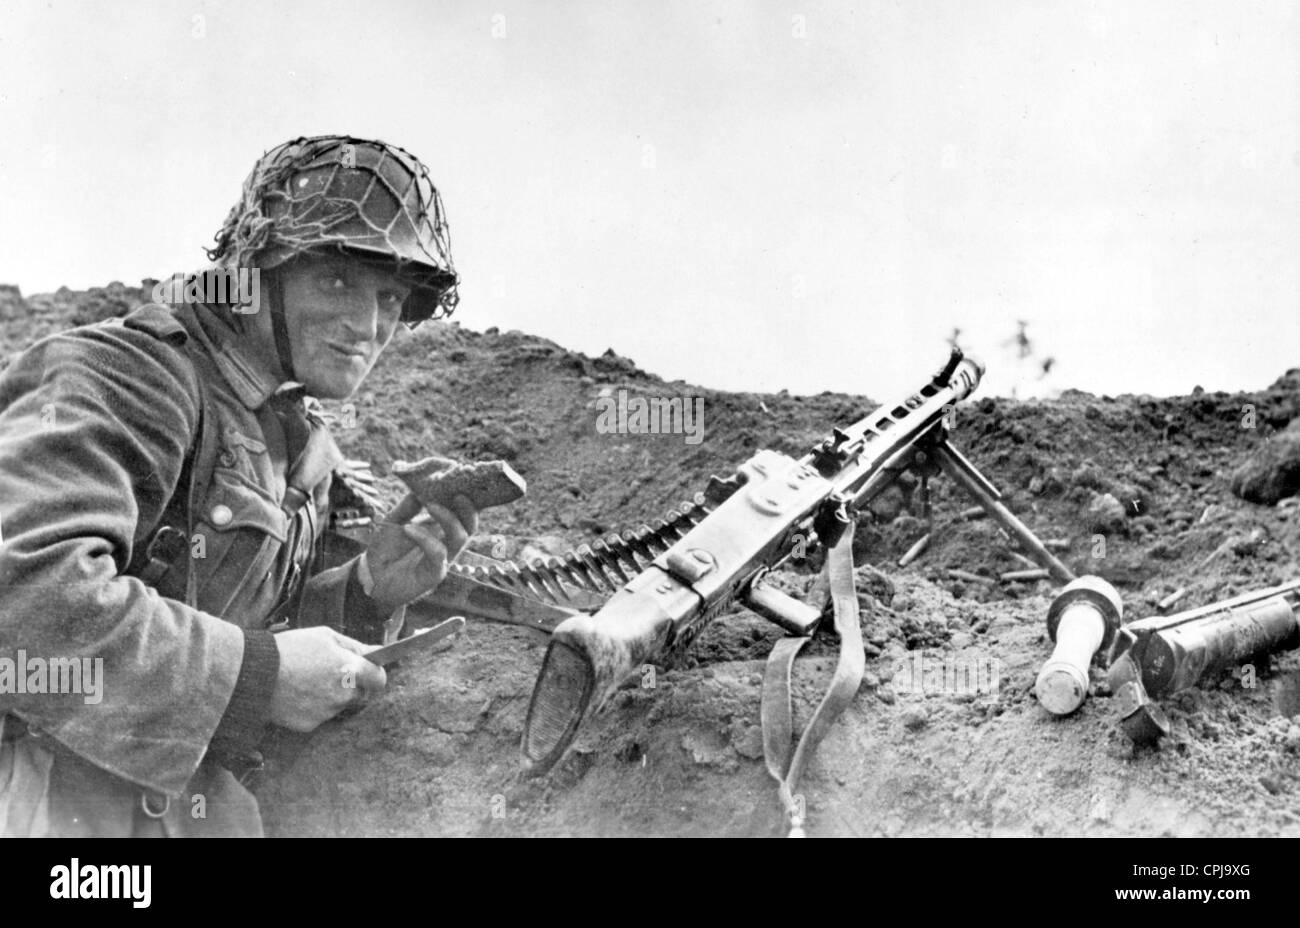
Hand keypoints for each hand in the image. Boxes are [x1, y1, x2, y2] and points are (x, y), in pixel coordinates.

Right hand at [269, 627, 386, 730]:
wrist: (254, 674)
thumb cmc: (290, 649)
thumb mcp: (325, 636)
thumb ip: (354, 646)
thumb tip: (376, 652)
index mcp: (351, 670)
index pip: (379, 679)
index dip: (375, 673)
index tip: (368, 670)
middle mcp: (343, 694)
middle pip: (360, 693)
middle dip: (352, 684)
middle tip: (329, 672)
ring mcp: (328, 712)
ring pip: (339, 705)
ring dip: (332, 695)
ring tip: (307, 681)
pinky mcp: (311, 725)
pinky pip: (321, 715)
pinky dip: (314, 707)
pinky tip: (298, 694)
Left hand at [361, 491, 478, 614]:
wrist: (371, 578)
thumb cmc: (385, 550)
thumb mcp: (394, 521)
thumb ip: (408, 506)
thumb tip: (421, 486)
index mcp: (439, 531)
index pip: (462, 514)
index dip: (465, 499)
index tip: (457, 481)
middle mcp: (446, 544)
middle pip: (470, 526)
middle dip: (468, 509)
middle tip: (457, 493)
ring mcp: (443, 559)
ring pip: (461, 538)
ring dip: (448, 518)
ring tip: (430, 505)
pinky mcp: (435, 573)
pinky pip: (438, 553)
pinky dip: (425, 538)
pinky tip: (408, 529)